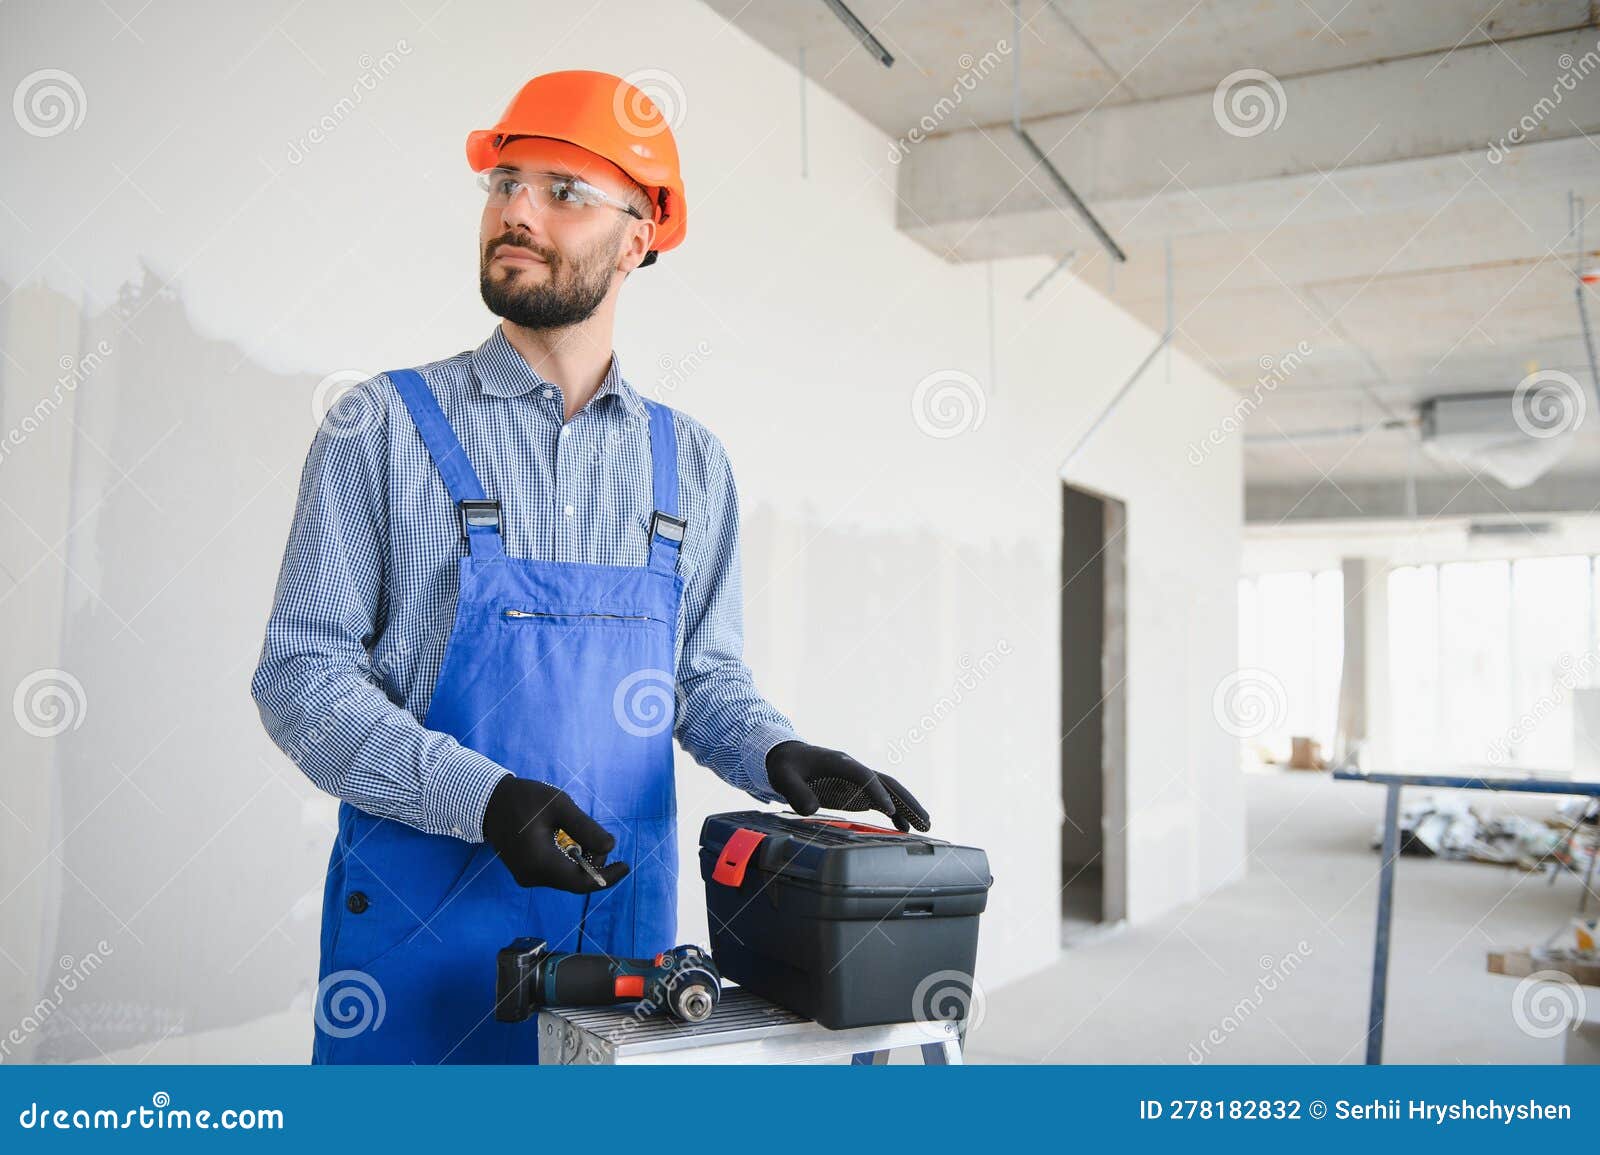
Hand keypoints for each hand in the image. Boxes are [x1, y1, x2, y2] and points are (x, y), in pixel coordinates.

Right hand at [481, 775, 629, 891]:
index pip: (581, 882)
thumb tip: (610, 847)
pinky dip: (569, 860)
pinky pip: (555, 872)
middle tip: (599, 838)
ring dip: (581, 860)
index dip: (607, 877)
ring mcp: (526, 876)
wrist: (490, 801)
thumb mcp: (559, 806)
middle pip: (575, 881)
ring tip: (581, 835)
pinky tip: (569, 840)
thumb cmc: (525, 798)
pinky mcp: (525, 872)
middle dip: (593, 863)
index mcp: (540, 863)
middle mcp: (532, 876)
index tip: (626, 866)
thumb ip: (585, 827)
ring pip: (566, 877)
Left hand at [765, 741, 930, 832]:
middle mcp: (854, 769)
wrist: (786, 757)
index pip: (864, 777)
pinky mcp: (855, 790)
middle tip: (924, 819)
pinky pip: (880, 800)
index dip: (877, 793)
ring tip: (925, 825)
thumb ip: (796, 792)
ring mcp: (857, 780)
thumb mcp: (784, 777)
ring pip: (889, 791)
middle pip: (887, 782)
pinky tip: (904, 828)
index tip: (888, 811)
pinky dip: (894, 812)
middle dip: (906, 800)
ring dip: (907, 806)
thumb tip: (810, 809)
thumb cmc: (786, 766)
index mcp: (839, 762)